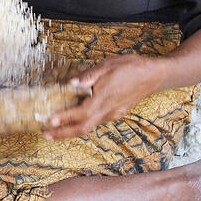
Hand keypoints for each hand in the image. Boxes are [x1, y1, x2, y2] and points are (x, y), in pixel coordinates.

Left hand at [43, 53, 164, 139]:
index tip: (49, 121)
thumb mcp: (107, 66)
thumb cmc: (130, 67)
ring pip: (90, 126)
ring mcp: (113, 114)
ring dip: (72, 130)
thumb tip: (71, 83)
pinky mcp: (117, 113)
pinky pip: (97, 122)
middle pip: (83, 128)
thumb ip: (88, 76)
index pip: (80, 113)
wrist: (154, 75)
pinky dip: (83, 123)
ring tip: (56, 129)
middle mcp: (108, 110)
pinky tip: (76, 120)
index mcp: (103, 99)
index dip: (64, 118)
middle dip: (63, 133)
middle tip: (46, 134)